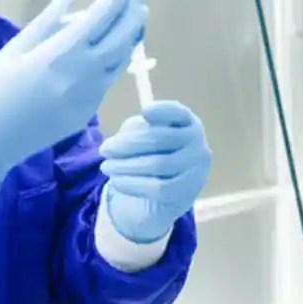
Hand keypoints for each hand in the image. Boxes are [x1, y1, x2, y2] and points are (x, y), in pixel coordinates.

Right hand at [0, 0, 147, 194]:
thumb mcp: (15, 49)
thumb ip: (47, 22)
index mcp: (63, 53)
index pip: (102, 16)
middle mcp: (85, 74)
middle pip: (122, 36)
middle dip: (134, 8)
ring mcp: (90, 95)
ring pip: (122, 59)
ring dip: (132, 33)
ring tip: (137, 12)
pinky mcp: (88, 112)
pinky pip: (110, 78)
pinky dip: (118, 57)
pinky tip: (117, 47)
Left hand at [101, 101, 210, 243]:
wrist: (162, 192)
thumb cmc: (151, 154)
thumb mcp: (143, 136)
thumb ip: (137, 131)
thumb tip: (120, 143)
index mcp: (188, 123)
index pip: (178, 113)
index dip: (163, 111)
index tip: (144, 112)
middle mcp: (198, 144)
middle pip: (160, 139)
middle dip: (127, 144)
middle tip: (104, 149)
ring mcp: (196, 170)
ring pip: (158, 165)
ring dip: (126, 166)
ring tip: (106, 167)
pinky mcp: (188, 192)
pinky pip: (158, 188)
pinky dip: (133, 184)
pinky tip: (116, 182)